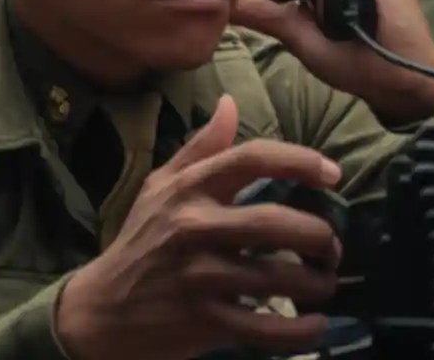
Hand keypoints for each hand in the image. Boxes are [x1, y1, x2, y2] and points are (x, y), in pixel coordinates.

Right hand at [55, 96, 342, 359]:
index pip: (251, 159)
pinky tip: (315, 324)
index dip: (300, 161)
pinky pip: (266, 328)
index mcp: (189, 190)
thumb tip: (230, 102)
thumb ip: (200, 147)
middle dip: (320, 236)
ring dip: (316, 284)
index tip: (333, 174)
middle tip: (333, 247)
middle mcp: (194, 227)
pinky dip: (300, 331)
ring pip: (278, 278)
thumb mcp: (160, 187)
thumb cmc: (139, 242)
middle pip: (275, 222)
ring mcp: (199, 277)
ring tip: (325, 283)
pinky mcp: (204, 321)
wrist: (100, 311)